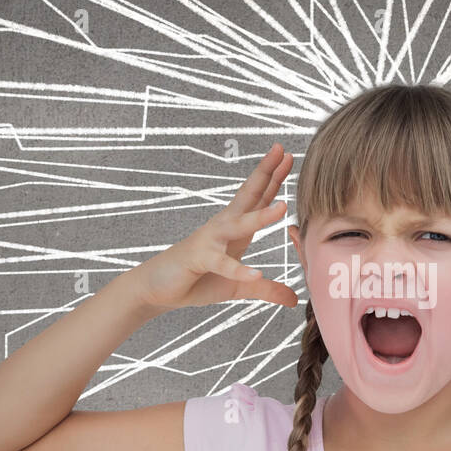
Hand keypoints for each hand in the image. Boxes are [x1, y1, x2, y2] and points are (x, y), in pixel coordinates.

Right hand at [130, 143, 299, 312]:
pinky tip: (254, 273)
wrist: (158, 288)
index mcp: (235, 228)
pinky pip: (221, 264)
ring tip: (283, 207)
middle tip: (282, 151)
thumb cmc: (197, 280)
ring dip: (261, 217)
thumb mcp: (239, 287)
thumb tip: (293, 299)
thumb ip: (266, 289)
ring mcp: (210, 241)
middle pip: (248, 197)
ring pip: (238, 226)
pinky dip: (237, 270)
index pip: (257, 198)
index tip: (288, 156)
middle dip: (266, 174)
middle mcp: (222, 227)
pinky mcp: (199, 260)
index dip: (274, 178)